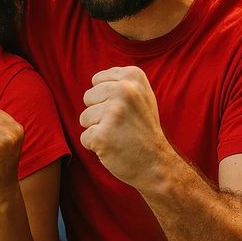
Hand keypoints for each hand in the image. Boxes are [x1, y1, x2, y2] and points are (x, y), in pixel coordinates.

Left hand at [79, 66, 171, 189]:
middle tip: (122, 125)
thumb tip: (95, 79)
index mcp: (133, 76)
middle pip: (88, 97)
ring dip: (97, 129)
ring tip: (119, 135)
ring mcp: (114, 112)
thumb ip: (121, 83)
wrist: (157, 164)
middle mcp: (124, 90)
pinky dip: (96, 145)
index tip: (126, 110)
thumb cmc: (144, 129)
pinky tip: (114, 147)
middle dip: (99, 113)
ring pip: (84, 117)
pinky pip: (85, 137)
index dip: (106, 98)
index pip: (97, 80)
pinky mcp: (102, 135)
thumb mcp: (142, 96)